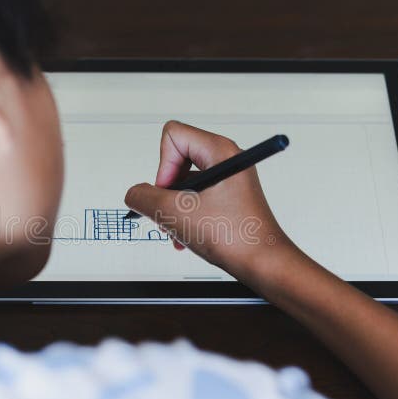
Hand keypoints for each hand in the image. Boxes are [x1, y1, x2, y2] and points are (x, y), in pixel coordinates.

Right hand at [124, 121, 292, 280]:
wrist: (262, 263)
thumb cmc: (234, 236)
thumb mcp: (173, 214)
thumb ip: (143, 197)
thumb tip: (134, 194)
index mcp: (219, 150)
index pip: (172, 135)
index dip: (162, 166)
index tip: (170, 193)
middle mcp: (227, 159)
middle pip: (176, 160)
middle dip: (166, 191)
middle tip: (171, 212)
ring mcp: (229, 178)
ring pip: (184, 183)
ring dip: (174, 209)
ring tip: (179, 231)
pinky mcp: (229, 195)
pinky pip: (196, 197)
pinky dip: (186, 216)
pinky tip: (187, 236)